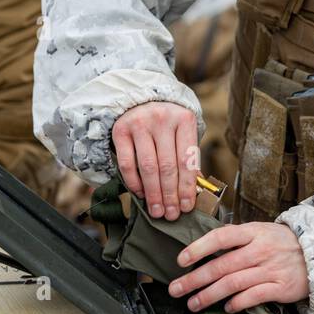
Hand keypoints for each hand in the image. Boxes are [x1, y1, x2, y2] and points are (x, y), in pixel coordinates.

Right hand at [111, 100, 198, 220]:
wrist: (141, 98)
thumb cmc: (167, 123)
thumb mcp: (182, 133)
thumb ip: (187, 158)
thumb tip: (192, 193)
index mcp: (184, 119)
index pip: (187, 160)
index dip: (187, 187)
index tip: (187, 207)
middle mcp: (162, 119)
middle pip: (167, 166)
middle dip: (170, 195)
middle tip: (171, 215)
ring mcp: (140, 123)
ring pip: (148, 167)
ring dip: (153, 194)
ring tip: (157, 211)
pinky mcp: (121, 130)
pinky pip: (127, 163)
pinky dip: (134, 183)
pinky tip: (141, 194)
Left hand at [167, 222, 308, 312]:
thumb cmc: (283, 242)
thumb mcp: (261, 230)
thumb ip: (237, 236)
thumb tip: (210, 239)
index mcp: (253, 232)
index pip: (221, 237)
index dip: (199, 248)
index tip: (181, 259)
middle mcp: (260, 250)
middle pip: (222, 265)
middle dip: (195, 279)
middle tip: (176, 289)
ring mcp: (270, 269)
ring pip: (233, 283)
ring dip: (209, 295)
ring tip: (194, 303)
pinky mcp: (280, 287)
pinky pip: (253, 296)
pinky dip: (237, 303)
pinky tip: (225, 308)